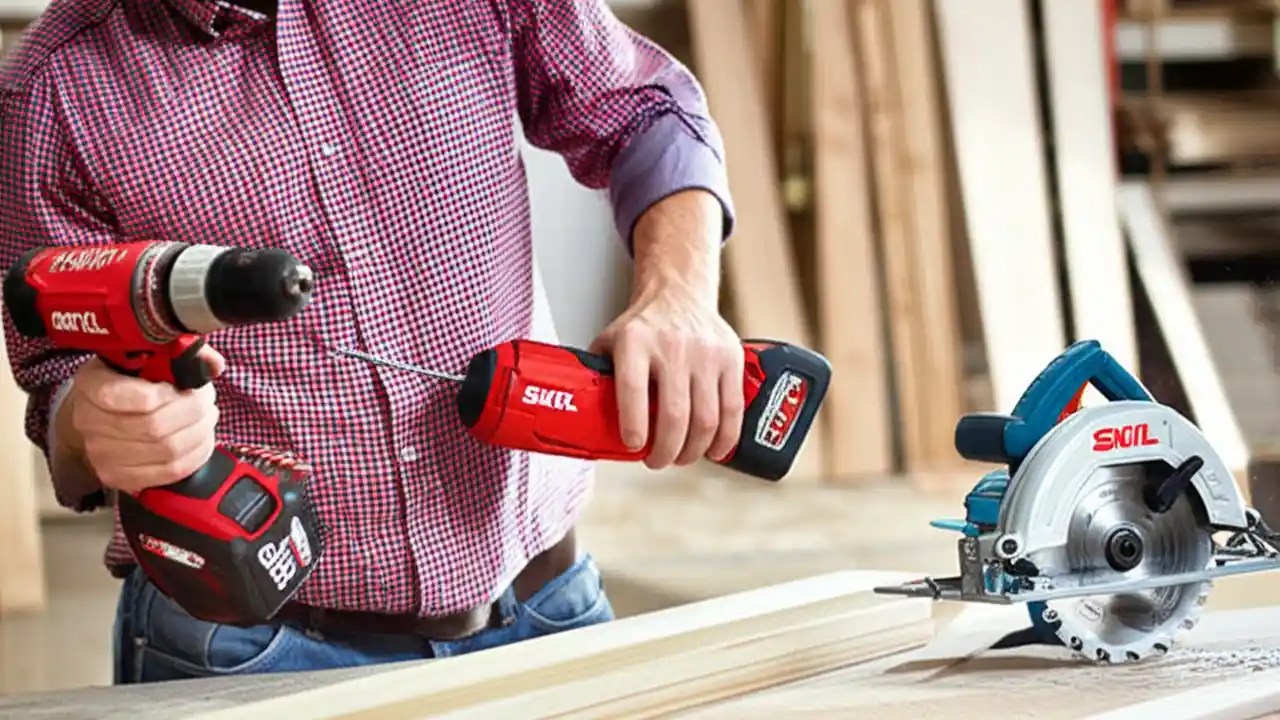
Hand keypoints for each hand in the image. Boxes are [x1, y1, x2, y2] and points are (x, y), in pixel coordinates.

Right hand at [60, 346, 224, 493]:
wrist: (99, 415)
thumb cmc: (128, 381)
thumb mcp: (143, 356)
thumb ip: (178, 353)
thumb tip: (213, 363)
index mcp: (93, 384)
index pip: (137, 397)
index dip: (172, 394)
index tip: (190, 384)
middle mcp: (89, 422)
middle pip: (156, 426)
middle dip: (194, 411)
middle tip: (207, 400)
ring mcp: (102, 455)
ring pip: (167, 450)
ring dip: (199, 432)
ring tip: (207, 417)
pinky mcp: (118, 478)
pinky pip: (169, 471)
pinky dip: (196, 454)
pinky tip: (202, 439)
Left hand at [590, 285, 744, 469]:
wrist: (679, 292)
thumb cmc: (643, 325)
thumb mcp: (611, 340)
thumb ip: (599, 374)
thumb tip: (583, 419)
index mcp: (635, 342)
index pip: (632, 390)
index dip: (633, 426)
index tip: (632, 446)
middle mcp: (672, 346)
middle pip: (674, 414)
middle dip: (665, 450)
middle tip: (656, 461)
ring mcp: (706, 353)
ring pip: (705, 418)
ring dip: (693, 450)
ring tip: (681, 457)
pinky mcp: (731, 359)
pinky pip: (732, 409)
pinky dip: (724, 438)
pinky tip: (713, 449)